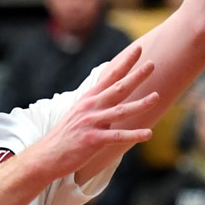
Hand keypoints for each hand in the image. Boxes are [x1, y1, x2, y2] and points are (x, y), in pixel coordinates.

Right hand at [24, 44, 159, 179]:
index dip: (125, 62)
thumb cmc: (67, 135)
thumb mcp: (80, 113)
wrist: (47, 155)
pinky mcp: (92, 140)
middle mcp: (91, 107)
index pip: (110, 76)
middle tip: (152, 64)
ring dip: (140, 104)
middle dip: (136, 76)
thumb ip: (98, 105)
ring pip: (120, 111)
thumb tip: (115, 100)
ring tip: (157, 96)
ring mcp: (91, 122)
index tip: (137, 49)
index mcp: (89, 99)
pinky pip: (117, 137)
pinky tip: (148, 134)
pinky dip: (133, 135)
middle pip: (118, 88)